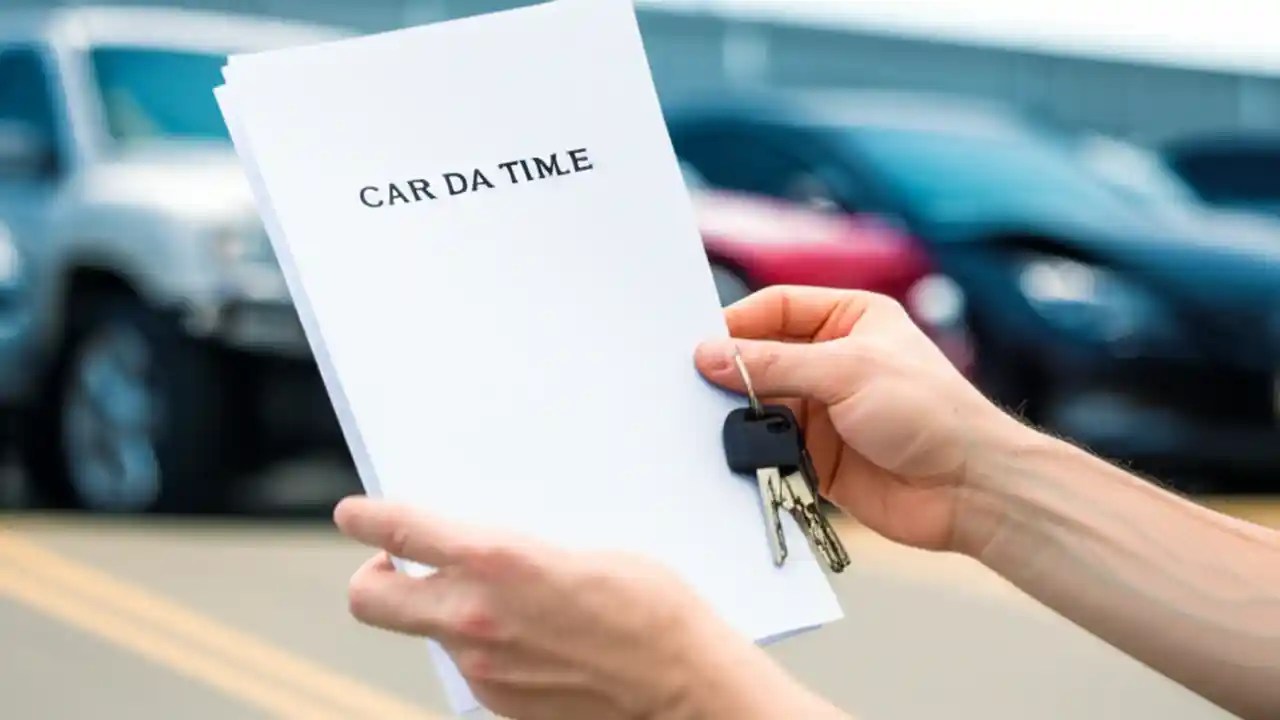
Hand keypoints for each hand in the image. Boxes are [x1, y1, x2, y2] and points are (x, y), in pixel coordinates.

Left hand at [334, 497, 840, 719]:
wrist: (684, 691)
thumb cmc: (655, 609)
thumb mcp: (589, 550)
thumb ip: (520, 547)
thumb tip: (483, 541)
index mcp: (501, 562)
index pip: (402, 531)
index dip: (365, 517)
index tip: (352, 512)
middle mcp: (475, 618)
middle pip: (370, 599)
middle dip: (372, 576)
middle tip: (396, 562)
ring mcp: (481, 669)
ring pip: (424, 632)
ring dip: (440, 610)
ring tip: (497, 601)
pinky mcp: (497, 703)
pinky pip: (466, 664)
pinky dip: (480, 645)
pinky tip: (529, 637)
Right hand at [695, 286, 1026, 552]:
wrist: (970, 490)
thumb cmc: (931, 413)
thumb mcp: (846, 371)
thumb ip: (774, 363)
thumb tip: (710, 356)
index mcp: (850, 319)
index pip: (776, 308)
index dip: (738, 323)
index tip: (700, 345)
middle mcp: (833, 361)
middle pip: (762, 356)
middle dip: (732, 371)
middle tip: (692, 384)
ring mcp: (824, 409)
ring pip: (760, 404)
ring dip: (739, 415)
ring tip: (709, 421)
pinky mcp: (817, 456)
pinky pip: (770, 448)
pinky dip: (752, 452)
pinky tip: (736, 455)